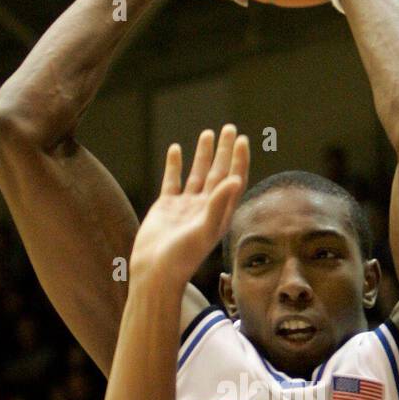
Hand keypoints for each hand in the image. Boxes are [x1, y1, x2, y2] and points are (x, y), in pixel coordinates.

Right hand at [131, 125, 249, 283]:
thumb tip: (236, 179)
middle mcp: (206, 208)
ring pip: (197, 174)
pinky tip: (177, 149)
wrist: (155, 271)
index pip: (234, 181)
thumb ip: (220, 204)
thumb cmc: (182, 257)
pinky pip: (173, 181)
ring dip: (203, 154)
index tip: (243, 140)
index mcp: (220, 214)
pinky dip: (175, 165)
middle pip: (219, 173)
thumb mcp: (205, 230)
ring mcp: (186, 207)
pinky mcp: (166, 207)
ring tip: (208, 133)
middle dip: (225, 151)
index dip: (239, 161)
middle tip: (230, 128)